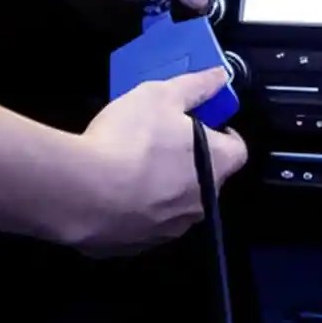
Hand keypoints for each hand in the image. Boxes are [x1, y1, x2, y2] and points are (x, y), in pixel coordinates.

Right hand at [63, 68, 247, 255]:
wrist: (83, 194)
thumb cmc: (130, 139)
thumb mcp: (160, 96)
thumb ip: (195, 86)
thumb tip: (219, 76)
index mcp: (216, 165)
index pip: (238, 150)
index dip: (224, 135)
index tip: (205, 124)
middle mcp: (202, 203)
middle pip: (206, 178)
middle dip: (189, 162)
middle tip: (160, 141)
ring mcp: (172, 230)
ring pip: (175, 205)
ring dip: (162, 189)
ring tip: (130, 169)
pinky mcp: (140, 246)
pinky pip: (143, 225)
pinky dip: (134, 211)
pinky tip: (111, 195)